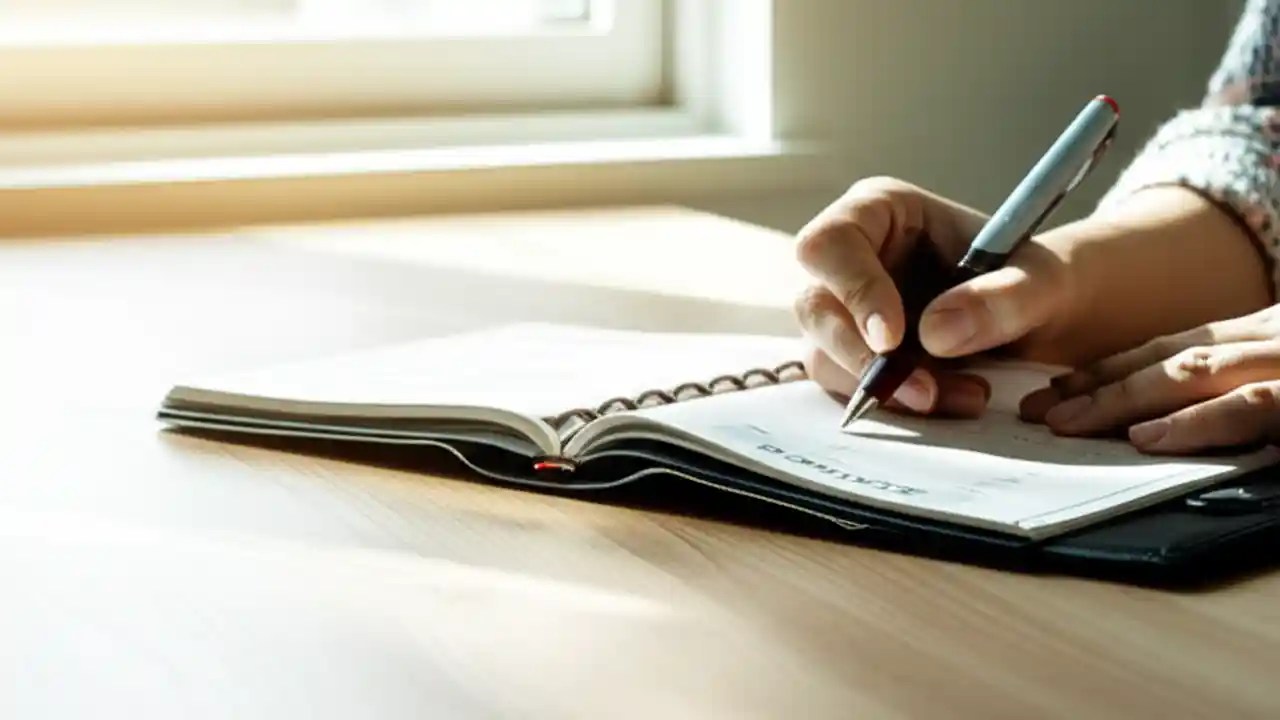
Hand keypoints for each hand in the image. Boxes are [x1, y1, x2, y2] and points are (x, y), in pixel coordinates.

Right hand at [793, 177, 1075, 415]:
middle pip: (814, 308)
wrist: (1051, 320)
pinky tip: (953, 401)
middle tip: (923, 391)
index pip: (830, 244)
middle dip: (861, 358)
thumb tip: (935, 332)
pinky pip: (851, 390)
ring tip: (965, 396)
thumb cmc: (1041, 279)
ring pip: (826, 357)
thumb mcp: (1044, 280)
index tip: (893, 338)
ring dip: (886, 390)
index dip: (852, 289)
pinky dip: (897, 406)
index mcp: (879, 212)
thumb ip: (1003, 296)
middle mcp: (852, 261)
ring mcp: (849, 314)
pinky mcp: (858, 359)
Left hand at [1021, 305, 1279, 453]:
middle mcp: (1270, 341)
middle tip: (1036, 411)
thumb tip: (1165, 418)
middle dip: (1098, 386)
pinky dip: (1193, 423)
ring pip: (1192, 375)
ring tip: (1066, 422)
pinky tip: (1146, 437)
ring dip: (1123, 399)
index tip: (1057, 390)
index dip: (1112, 369)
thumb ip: (1241, 386)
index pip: (1174, 349)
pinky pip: (1248, 406)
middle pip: (1170, 360)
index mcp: (1263, 336)